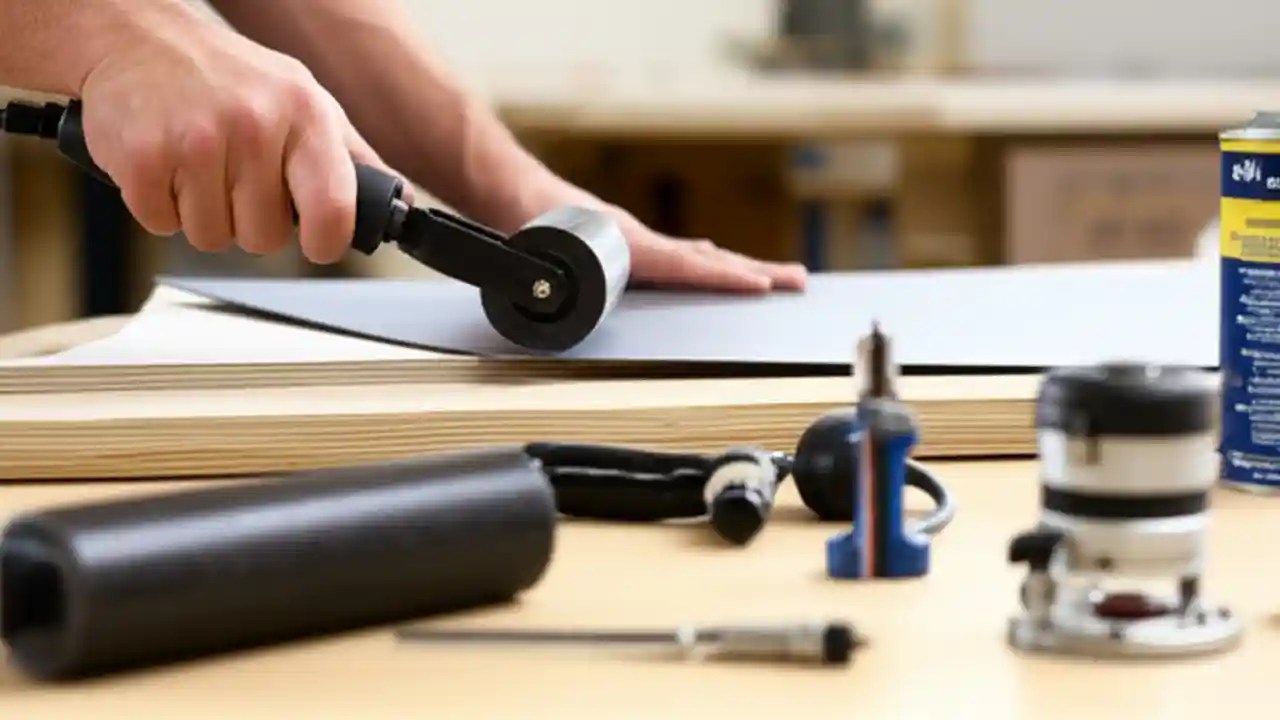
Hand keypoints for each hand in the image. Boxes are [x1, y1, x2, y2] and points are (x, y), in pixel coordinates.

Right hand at [76, 6, 403, 262]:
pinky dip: (160, 206)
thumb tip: (397, 204)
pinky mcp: (142, 157)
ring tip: (199, 166)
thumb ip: (351, 157)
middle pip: (264, 238)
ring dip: (203, 214)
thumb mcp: (305, 100)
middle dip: (249, 221)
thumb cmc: (231, 76)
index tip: (316, 241)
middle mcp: (254, 124)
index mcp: (305, 114)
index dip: (325, 242)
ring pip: (212, 237)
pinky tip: (167, 165)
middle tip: (235, 179)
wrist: (139, 36)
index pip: (334, 210)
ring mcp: (196, 140)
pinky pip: (162, 225)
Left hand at [517, 179, 807, 292]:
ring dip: (738, 268)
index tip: (760, 287)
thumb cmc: (523, 221)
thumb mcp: (533, 256)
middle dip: (756, 271)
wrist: (510, 189)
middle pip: (708, 257)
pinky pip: (680, 255)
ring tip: (775, 280)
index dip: (721, 277)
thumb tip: (558, 302)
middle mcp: (639, 238)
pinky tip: (719, 267)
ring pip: (698, 254)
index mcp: (624, 243)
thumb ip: (547, 284)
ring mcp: (637, 238)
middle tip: (798, 283)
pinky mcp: (630, 242)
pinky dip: (709, 263)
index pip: (683, 263)